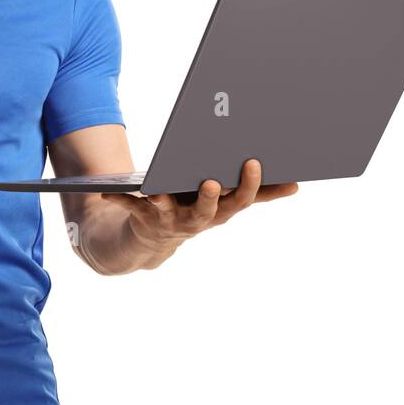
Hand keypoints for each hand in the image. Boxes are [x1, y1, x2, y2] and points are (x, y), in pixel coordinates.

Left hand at [102, 159, 297, 265]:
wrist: (153, 241)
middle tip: (213, 180)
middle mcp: (197, 219)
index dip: (249, 184)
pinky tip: (107, 191)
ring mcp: (170, 219)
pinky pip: (130, 205)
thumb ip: (259, 193)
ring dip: (162, 199)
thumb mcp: (227, 202)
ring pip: (169, 208)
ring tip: (158, 187)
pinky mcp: (143, 216)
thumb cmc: (195, 209)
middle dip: (210, 196)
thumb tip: (296, 185)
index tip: (255, 163)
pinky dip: (118, 199)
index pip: (240, 199)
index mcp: (220, 211)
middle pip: (208, 208)